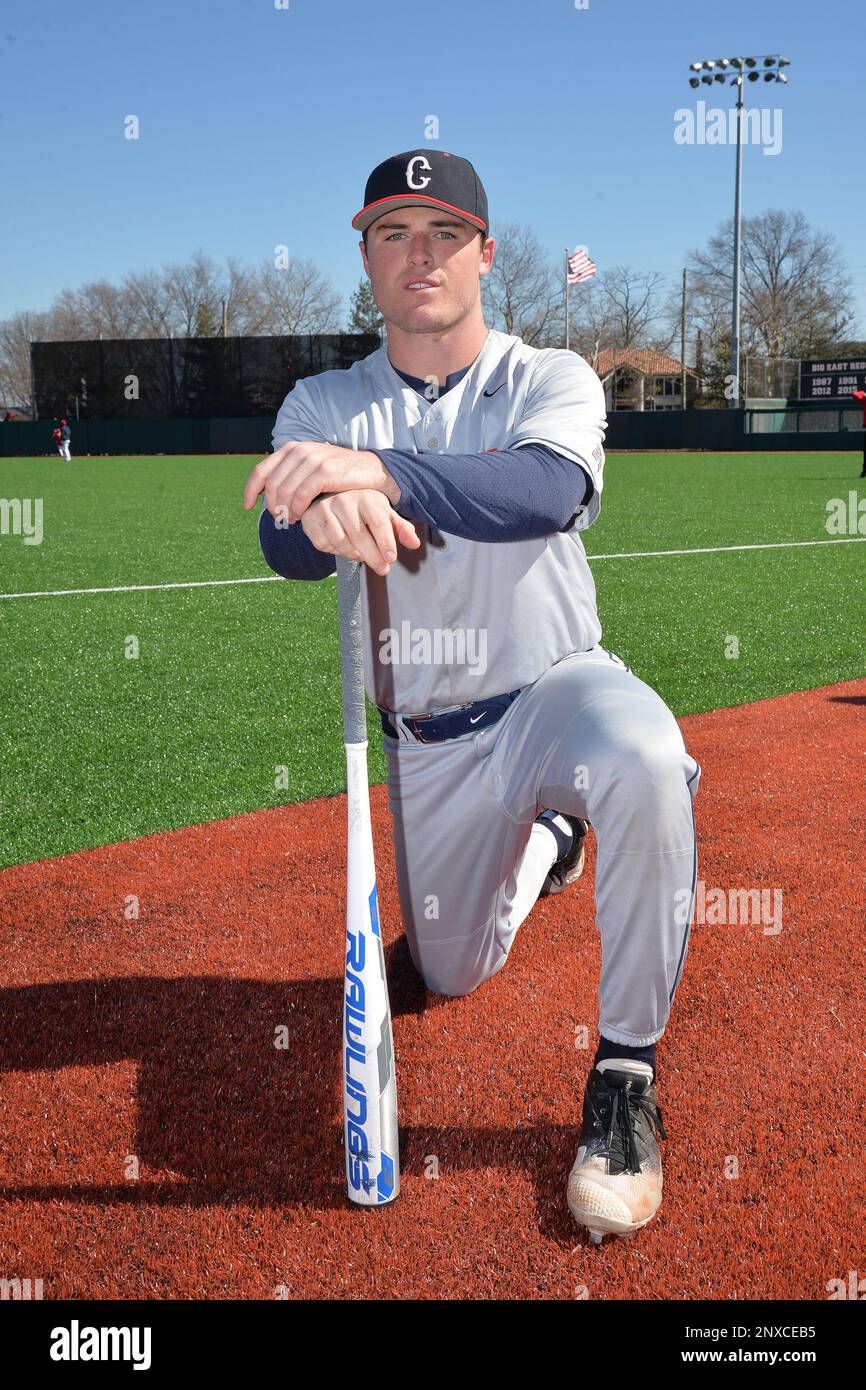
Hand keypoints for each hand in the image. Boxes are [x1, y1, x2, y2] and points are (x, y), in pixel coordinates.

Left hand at [243, 441, 399, 521]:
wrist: (370, 469)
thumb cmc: (338, 473)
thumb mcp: (310, 468)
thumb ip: (290, 475)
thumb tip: (264, 493)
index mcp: (292, 448)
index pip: (261, 470)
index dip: (250, 490)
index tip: (247, 506)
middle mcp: (300, 451)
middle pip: (271, 484)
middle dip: (271, 505)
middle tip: (279, 519)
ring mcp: (313, 460)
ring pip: (285, 491)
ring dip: (284, 510)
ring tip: (291, 520)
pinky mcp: (325, 471)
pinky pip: (301, 495)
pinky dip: (297, 509)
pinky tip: (300, 516)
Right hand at [300, 490, 420, 576]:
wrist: (329, 495)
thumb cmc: (362, 506)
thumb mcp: (384, 513)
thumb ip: (400, 528)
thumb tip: (415, 543)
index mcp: (366, 497)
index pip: (378, 521)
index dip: (385, 541)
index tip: (391, 559)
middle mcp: (344, 500)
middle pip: (359, 535)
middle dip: (373, 556)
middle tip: (383, 569)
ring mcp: (324, 509)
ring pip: (340, 541)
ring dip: (354, 554)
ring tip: (362, 556)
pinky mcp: (310, 520)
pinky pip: (324, 544)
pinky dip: (335, 551)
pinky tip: (343, 547)